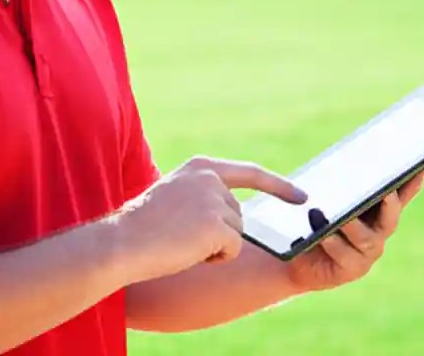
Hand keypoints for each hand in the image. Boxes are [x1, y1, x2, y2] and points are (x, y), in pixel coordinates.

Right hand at [114, 156, 306, 281]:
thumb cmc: (143, 226)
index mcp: (201, 166)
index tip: (302, 197)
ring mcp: (215, 200)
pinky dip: (216, 258)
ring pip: (237, 233)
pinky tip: (188, 252)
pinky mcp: (218, 225)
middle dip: (219, 233)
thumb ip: (205, 196)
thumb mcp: (175, 196)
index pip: (250, 173)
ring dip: (215, 246)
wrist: (121, 243)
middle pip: (239, 214)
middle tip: (182, 236)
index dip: (278, 186)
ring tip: (181, 242)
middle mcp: (211, 178)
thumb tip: (237, 214)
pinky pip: (233, 250)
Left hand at [285, 170, 423, 292]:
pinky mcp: (352, 269)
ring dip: (352, 224)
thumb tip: (336, 170)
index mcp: (377, 208)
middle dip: (389, 203)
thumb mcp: (324, 196)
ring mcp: (368, 252)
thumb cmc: (311, 219)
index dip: (412, 182)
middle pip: (391, 216)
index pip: (400, 193)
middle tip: (385, 192)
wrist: (294, 255)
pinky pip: (346, 256)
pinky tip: (324, 234)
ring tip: (338, 214)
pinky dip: (335, 243)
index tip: (420, 167)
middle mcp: (378, 230)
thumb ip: (332, 184)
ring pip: (367, 238)